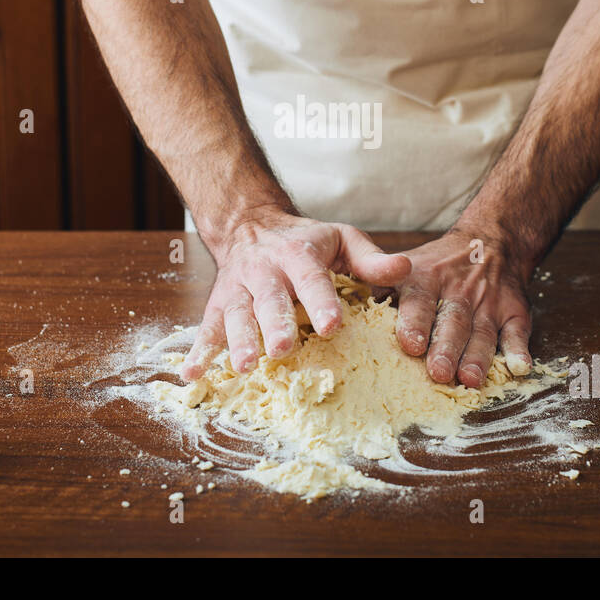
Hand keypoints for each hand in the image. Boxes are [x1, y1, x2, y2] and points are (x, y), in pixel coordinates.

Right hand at [181, 209, 411, 380]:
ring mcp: (237, 290)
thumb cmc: (306, 241)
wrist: (251, 225)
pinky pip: (206, 329)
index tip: (332, 325)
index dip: (320, 301)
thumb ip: (371, 260)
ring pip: (236, 316)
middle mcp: (264, 272)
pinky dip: (198, 352)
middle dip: (275, 325)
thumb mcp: (342, 239)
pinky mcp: (218, 305)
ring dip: (238, 341)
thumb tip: (406, 268)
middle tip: (284, 350)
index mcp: (297, 256)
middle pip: (269, 300)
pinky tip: (193, 374)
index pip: (311, 278)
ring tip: (245, 367)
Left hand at [391, 226, 535, 387]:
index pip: (419, 299)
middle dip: (446, 347)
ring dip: (477, 356)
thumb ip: (381, 287)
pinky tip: (519, 368)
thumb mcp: (408, 267)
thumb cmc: (438, 264)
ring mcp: (489, 302)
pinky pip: (517, 331)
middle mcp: (458, 289)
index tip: (409, 344)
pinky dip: (519, 350)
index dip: (415, 321)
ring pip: (483, 330)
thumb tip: (343, 310)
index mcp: (426, 277)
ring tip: (469, 379)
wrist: (492, 241)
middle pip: (452, 320)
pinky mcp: (514, 311)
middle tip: (437, 373)